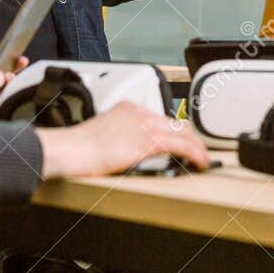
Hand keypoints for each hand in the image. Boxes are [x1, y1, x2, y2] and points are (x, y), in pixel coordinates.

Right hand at [36, 103, 209, 178]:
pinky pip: (183, 146)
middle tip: (198, 153)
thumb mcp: (102, 134)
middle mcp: (140, 113)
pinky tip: (201, 163)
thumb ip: (120, 137)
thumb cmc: (78, 147)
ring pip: (185, 134)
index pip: (161, 118)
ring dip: (197, 148)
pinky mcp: (149, 141)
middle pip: (177, 124)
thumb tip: (129, 151)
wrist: (70, 150)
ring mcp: (146, 126)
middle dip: (191, 139)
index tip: (181, 141)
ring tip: (203, 160)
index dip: (176, 132)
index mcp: (128, 109)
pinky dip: (196, 155)